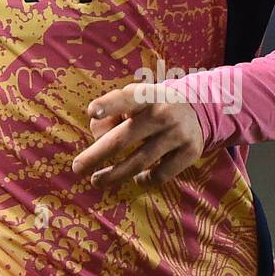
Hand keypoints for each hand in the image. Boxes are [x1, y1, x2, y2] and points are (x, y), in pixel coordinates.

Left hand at [71, 83, 203, 189]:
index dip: (108, 105)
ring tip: (96, 180)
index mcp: (146, 95)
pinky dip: (144, 180)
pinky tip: (136, 178)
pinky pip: (160, 175)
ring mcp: (178, 133)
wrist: (197, 110)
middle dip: (97, 155)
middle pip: (124, 139)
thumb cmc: (151, 106)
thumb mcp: (133, 100)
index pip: (125, 98)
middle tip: (77, 168)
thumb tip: (98, 140)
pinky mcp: (190, 152)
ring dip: (114, 175)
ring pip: (139, 162)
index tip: (92, 112)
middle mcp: (163, 113)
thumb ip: (111, 114)